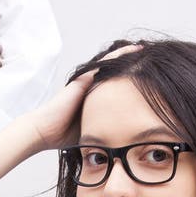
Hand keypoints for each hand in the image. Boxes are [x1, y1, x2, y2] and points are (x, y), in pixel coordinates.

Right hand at [25, 43, 142, 150]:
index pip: (116, 87)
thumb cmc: (63, 136)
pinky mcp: (83, 79)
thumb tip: (124, 148)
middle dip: (132, 64)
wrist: (44, 132)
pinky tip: (133, 49)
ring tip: (144, 48)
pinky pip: (104, 63)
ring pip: (111, 64)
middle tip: (151, 58)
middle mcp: (91, 87)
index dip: (131, 82)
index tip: (148, 79)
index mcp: (95, 100)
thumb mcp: (92, 133)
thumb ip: (106, 132)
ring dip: (128, 55)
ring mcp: (86, 81)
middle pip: (116, 72)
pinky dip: (119, 56)